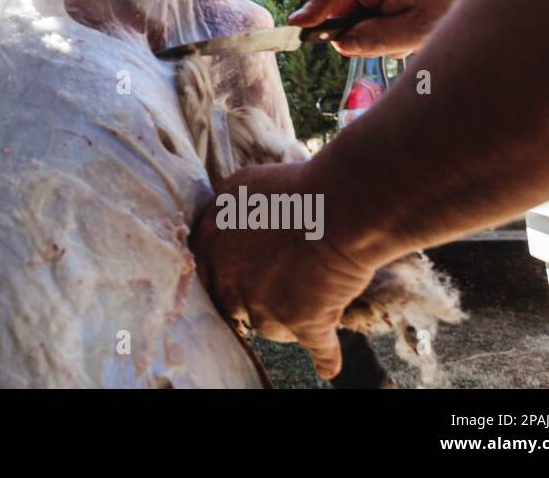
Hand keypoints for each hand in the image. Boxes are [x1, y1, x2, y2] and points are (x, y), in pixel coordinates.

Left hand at [191, 162, 376, 379]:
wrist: (339, 205)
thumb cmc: (298, 186)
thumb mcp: (246, 184)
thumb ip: (227, 206)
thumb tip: (221, 212)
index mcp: (211, 241)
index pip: (209, 271)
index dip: (229, 275)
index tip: (244, 276)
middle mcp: (228, 275)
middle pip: (233, 302)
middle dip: (253, 299)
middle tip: (276, 288)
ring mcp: (261, 303)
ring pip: (270, 327)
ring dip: (287, 321)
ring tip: (311, 298)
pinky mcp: (299, 321)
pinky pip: (315, 348)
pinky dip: (324, 357)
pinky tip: (327, 365)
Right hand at [287, 0, 486, 56]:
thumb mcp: (416, 30)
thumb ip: (375, 38)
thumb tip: (339, 44)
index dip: (313, 4)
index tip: (303, 27)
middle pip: (338, 7)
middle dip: (354, 32)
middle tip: (388, 44)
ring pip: (354, 17)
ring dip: (373, 35)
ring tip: (407, 38)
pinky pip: (369, 17)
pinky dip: (383, 31)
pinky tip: (408, 33)